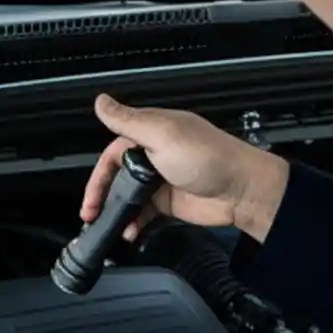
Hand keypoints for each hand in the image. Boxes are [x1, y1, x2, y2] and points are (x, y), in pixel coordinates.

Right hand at [81, 94, 290, 242]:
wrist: (242, 190)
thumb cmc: (210, 157)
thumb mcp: (163, 134)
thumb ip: (128, 120)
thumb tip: (101, 101)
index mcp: (150, 133)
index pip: (112, 152)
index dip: (98, 174)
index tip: (90, 194)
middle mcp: (154, 155)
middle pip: (116, 176)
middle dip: (101, 195)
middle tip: (92, 212)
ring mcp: (161, 179)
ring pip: (127, 196)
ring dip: (116, 211)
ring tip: (108, 225)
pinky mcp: (169, 201)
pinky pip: (143, 213)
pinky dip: (134, 223)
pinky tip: (130, 231)